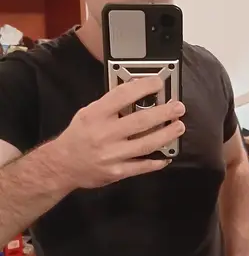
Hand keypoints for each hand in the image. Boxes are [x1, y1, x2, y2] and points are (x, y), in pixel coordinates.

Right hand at [51, 76, 184, 188]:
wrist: (62, 165)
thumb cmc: (79, 135)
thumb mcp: (88, 113)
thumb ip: (111, 105)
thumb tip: (139, 93)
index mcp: (95, 115)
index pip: (122, 96)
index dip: (143, 87)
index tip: (158, 83)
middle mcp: (104, 134)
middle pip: (140, 121)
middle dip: (164, 113)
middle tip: (178, 107)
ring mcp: (111, 155)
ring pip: (146, 144)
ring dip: (166, 135)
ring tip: (179, 127)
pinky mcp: (117, 172)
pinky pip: (142, 166)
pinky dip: (157, 161)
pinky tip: (168, 155)